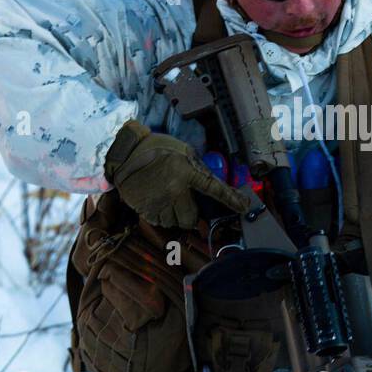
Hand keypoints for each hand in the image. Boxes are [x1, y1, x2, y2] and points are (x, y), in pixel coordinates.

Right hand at [104, 120, 249, 229]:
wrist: (127, 153)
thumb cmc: (158, 149)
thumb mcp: (184, 152)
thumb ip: (197, 170)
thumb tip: (210, 187)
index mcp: (187, 173)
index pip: (214, 189)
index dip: (231, 199)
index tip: (244, 207)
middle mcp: (175, 190)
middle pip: (192, 218)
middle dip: (191, 214)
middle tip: (185, 202)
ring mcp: (159, 201)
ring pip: (175, 222)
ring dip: (175, 216)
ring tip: (168, 199)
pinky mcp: (145, 208)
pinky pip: (159, 222)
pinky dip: (161, 216)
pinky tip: (156, 201)